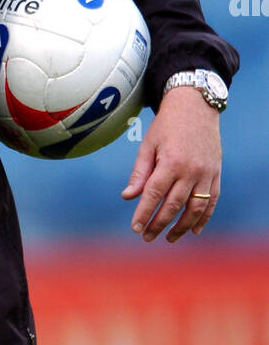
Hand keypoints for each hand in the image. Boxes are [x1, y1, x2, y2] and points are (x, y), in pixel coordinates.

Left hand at [121, 85, 221, 242]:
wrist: (195, 106)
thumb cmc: (166, 125)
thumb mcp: (148, 145)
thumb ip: (139, 173)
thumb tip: (128, 197)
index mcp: (171, 162)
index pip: (154, 194)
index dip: (144, 213)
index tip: (135, 228)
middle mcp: (191, 170)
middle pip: (174, 205)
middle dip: (159, 224)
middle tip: (146, 237)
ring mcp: (206, 173)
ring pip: (195, 207)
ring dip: (182, 226)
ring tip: (169, 238)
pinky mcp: (216, 173)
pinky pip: (212, 200)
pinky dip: (204, 217)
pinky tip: (194, 230)